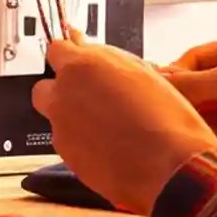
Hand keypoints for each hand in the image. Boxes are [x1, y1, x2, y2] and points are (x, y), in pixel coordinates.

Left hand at [32, 30, 216, 215]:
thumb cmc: (166, 120)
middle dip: (63, 90)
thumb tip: (94, 53)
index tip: (80, 62)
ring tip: (109, 125)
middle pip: (45, 87)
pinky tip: (110, 146)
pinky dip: (83, 142)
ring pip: (56, 117)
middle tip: (92, 96)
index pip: (56, 49)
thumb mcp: (142, 73)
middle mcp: (63, 96)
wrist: (170, 167)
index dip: (70, 57)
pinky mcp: (68, 158)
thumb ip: (108, 60)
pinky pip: (68, 143)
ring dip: (74, 117)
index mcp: (81, 67)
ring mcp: (62, 129)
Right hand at [160, 36, 216, 176]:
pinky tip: (187, 141)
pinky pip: (213, 128)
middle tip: (157, 115)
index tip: (156, 94)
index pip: (193, 58)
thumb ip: (192, 82)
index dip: (174, 74)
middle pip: (195, 84)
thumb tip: (158, 81)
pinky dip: (201, 133)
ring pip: (203, 108)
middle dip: (180, 98)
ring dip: (190, 117)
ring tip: (168, 130)